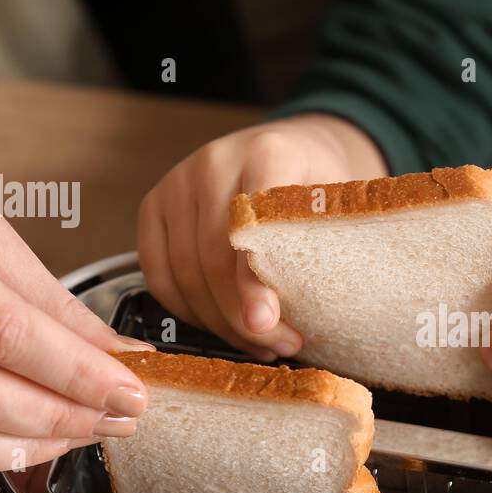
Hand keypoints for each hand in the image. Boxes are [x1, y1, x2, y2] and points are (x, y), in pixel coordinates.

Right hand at [137, 114, 385, 359]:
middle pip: (212, 258)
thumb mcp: (337, 204)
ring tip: (259, 342)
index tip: (266, 323)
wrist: (290, 147)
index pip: (251, 226)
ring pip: (184, 274)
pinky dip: (189, 312)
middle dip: (242, 316)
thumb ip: (326, 246)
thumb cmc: (315, 186)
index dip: (253, 281)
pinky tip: (222, 326)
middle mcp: (215, 162)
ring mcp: (178, 182)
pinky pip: (159, 276)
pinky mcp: (154, 205)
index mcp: (269, 153)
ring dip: (219, 322)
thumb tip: (323, 318)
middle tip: (280, 345)